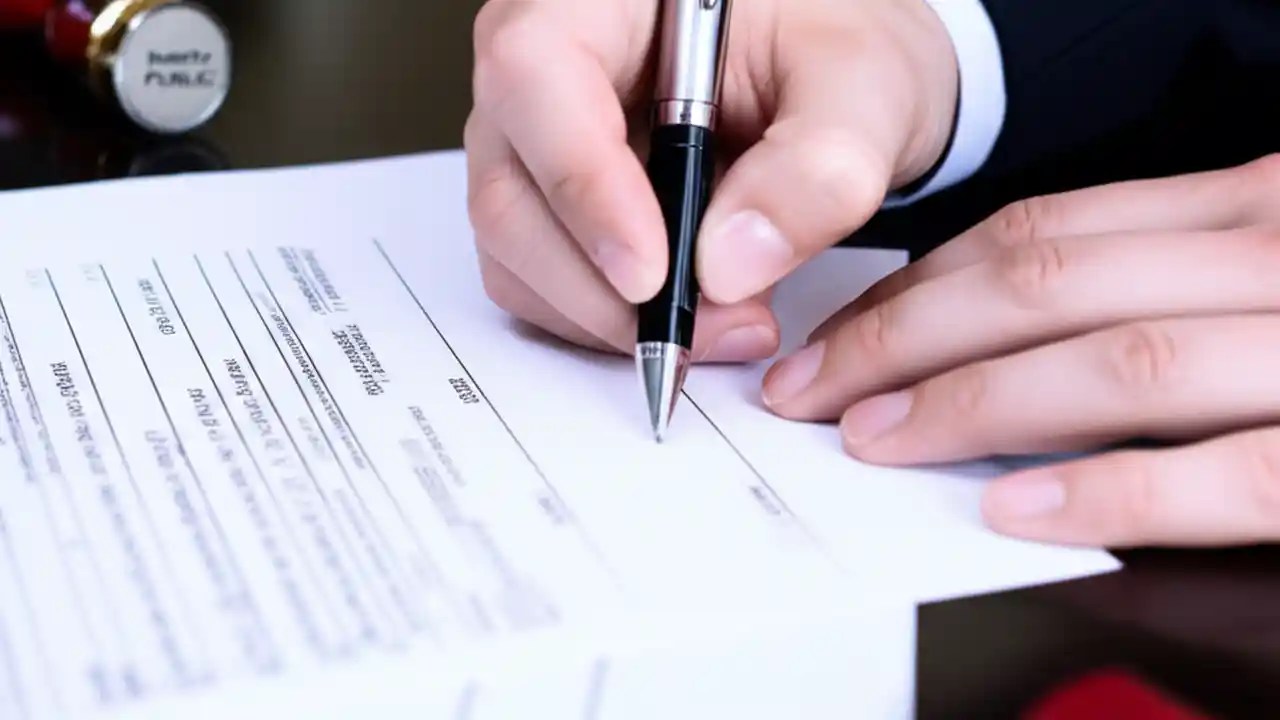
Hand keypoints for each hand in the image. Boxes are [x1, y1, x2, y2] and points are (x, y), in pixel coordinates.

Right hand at [465, 0, 958, 360]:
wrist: (835, 79)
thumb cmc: (833, 49)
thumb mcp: (861, 85)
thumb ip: (819, 165)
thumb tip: (731, 265)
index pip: (534, 76)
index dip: (581, 184)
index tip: (652, 275)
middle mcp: (544, 64)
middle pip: (510, 188)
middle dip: (602, 287)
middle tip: (711, 326)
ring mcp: (536, 140)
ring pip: (518, 249)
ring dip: (609, 316)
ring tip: (726, 322)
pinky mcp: (552, 202)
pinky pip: (542, 279)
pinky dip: (609, 320)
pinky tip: (693, 315)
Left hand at [761, 154, 1279, 548]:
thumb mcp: (1258, 272)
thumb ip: (1154, 286)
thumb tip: (996, 341)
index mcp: (1241, 211)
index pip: (1041, 236)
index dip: (915, 290)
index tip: (835, 335)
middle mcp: (1267, 257)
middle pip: (1045, 287)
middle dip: (900, 342)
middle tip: (810, 391)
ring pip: (1113, 365)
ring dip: (969, 405)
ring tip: (871, 442)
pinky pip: (1218, 476)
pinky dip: (1105, 492)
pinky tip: (1013, 509)